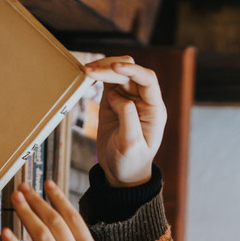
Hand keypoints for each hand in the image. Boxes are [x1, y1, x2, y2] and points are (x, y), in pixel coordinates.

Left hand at [3, 179, 118, 240]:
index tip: (48, 185)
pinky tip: (6, 234)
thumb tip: (73, 239)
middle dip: (38, 202)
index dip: (59, 200)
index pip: (74, 219)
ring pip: (42, 237)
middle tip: (24, 187)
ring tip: (16, 200)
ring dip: (27, 215)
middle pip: (55, 223)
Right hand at [83, 56, 165, 187]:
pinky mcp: (114, 101)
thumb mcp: (130, 145)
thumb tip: (117, 95)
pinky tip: (86, 75)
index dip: (132, 69)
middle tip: (88, 71)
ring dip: (103, 68)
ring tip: (85, 71)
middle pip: (131, 72)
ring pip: (119, 72)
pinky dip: (98, 75)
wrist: (121, 174)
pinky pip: (108, 80)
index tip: (114, 66)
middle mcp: (144, 101)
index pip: (148, 80)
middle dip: (110, 67)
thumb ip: (127, 118)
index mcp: (154, 110)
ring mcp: (129, 99)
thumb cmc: (130, 163)